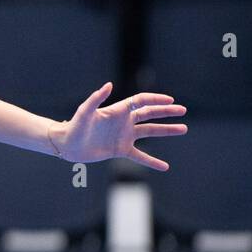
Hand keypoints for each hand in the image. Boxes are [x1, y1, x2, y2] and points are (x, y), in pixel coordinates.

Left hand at [55, 82, 187, 170]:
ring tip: (183, 129)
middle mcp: (124, 122)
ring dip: (166, 130)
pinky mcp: (120, 150)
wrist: (68, 145)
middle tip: (183, 111)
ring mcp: (124, 136)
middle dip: (166, 112)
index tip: (171, 100)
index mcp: (118, 111)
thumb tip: (109, 85)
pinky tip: (165, 166)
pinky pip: (140, 156)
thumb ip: (96, 98)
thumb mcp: (85, 111)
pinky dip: (152, 161)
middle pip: (150, 114)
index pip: (141, 102)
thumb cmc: (75, 125)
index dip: (156, 99)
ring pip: (150, 132)